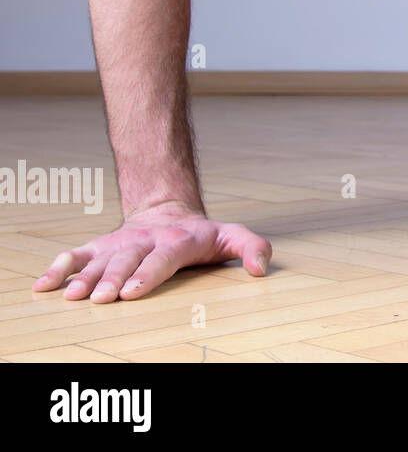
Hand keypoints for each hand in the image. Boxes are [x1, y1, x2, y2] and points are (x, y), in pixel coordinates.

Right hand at [31, 201, 271, 302]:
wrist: (169, 212)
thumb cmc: (204, 235)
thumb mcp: (233, 236)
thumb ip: (253, 248)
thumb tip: (261, 270)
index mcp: (177, 241)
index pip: (162, 258)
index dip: (147, 274)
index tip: (132, 292)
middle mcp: (145, 240)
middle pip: (126, 260)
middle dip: (112, 278)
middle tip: (101, 298)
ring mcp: (120, 242)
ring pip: (99, 259)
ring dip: (83, 277)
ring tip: (71, 297)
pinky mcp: (101, 245)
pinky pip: (76, 255)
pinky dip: (58, 268)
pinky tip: (43, 286)